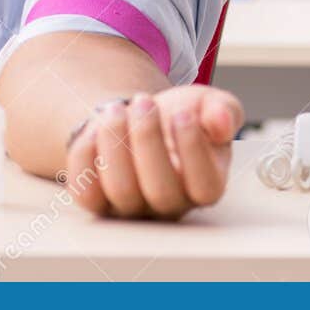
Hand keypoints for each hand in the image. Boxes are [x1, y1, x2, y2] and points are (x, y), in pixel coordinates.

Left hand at [65, 85, 243, 219]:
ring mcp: (132, 208)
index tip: (182, 112)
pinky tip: (94, 129)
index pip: (205, 187)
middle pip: (160, 191)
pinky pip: (86, 192)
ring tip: (115, 109)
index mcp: (205, 186)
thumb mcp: (209, 105)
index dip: (193, 148)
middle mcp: (170, 206)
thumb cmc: (179, 116)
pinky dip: (85, 157)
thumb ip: (225, 111)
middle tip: (142, 100)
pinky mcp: (99, 203)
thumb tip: (222, 122)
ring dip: (115, 142)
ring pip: (122, 191)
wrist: (141, 119)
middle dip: (148, 138)